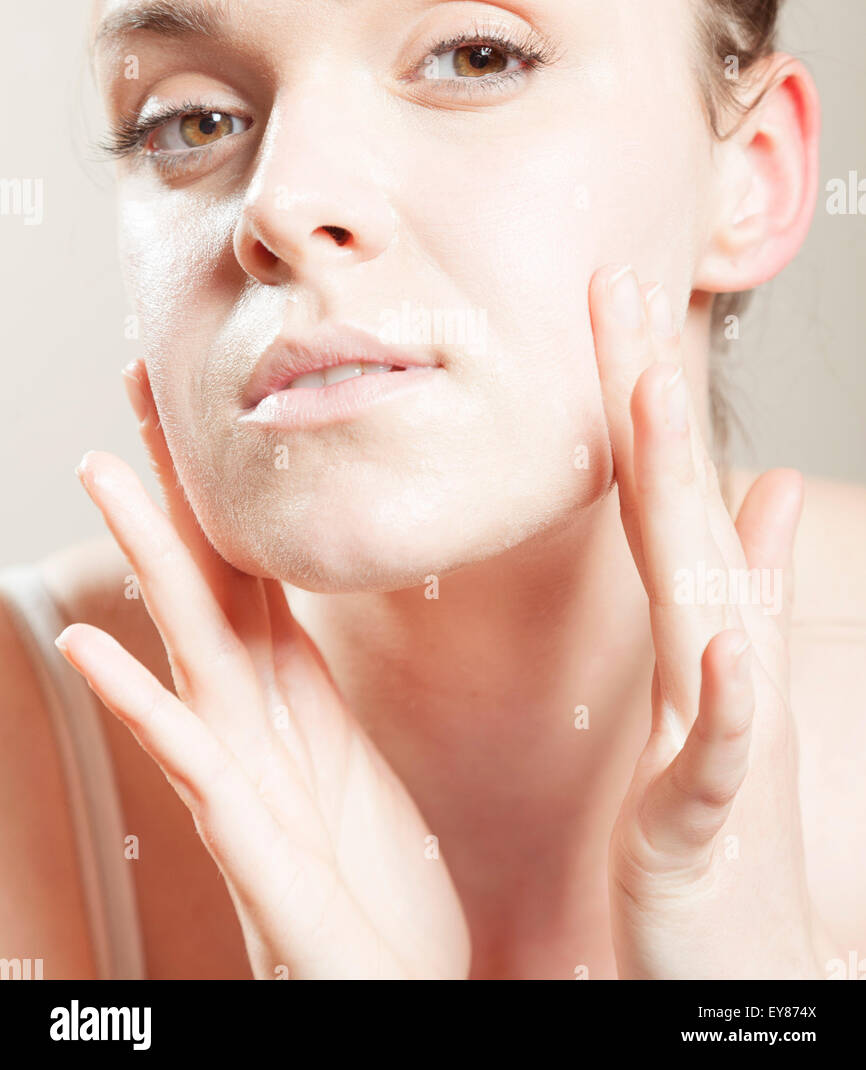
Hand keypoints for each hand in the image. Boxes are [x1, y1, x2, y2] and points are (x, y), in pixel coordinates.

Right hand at [56, 359, 469, 980]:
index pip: (246, 558)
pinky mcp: (248, 840)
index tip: (197, 399)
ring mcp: (240, 772)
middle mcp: (252, 717)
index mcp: (288, 689)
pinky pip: (191, 761)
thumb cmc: (365, 876)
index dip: (221, 479)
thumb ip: (304, 678)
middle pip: (205, 574)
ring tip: (100, 474)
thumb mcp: (342, 750)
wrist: (389, 984)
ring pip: (185, 643)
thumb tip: (287, 606)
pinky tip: (97, 653)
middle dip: (169, 480)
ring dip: (145, 558)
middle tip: (136, 383)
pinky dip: (142, 706)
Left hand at [588, 265, 819, 978]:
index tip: (608, 296)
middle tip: (619, 285)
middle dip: (649, 396)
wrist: (746, 974)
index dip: (637, 391)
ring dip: (684, 493)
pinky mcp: (704, 817)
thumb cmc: (723, 828)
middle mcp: (715, 656)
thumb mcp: (721, 686)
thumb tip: (769, 483)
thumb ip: (752, 581)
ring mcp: (716, 729)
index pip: (661, 487)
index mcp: (701, 626)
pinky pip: (718, 747)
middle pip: (678, 506)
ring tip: (658, 398)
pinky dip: (724, 693)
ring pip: (700, 592)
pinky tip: (722, 640)